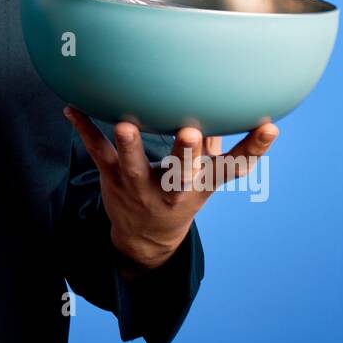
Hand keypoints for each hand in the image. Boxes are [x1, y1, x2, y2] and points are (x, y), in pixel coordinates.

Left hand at [64, 105, 278, 270]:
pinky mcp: (112, 178)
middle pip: (182, 170)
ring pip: (134, 165)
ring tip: (126, 126)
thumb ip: (215, 146)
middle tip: (191, 132)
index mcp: (202, 184)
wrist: (146, 237)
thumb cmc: (180, 194)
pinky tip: (72, 109)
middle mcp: (173, 188)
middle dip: (187, 152)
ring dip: (130, 145)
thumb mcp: (204, 179)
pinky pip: (97, 152)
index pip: (234, 168)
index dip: (254, 149)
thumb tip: (228, 104)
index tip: (269, 127)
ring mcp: (140, 184)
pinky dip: (84, 130)